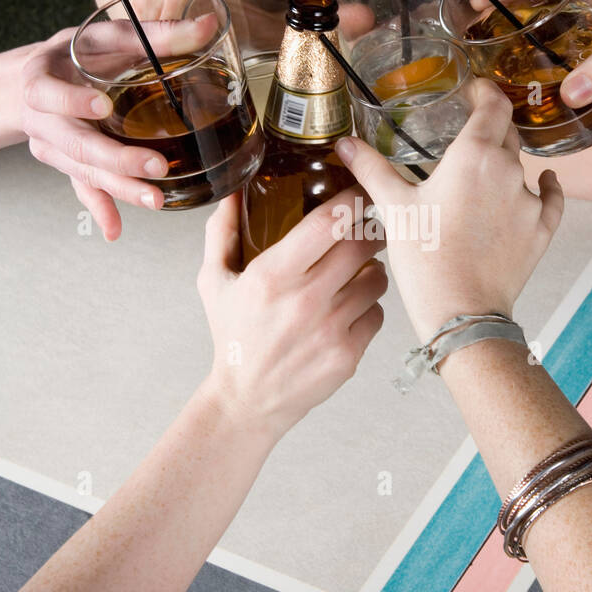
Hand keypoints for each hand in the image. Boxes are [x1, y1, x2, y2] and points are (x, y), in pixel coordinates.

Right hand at [20, 28, 169, 238]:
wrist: (44, 77)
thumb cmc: (79, 54)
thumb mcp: (109, 36)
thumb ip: (157, 33)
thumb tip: (208, 25)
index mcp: (42, 80)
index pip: (48, 93)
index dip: (71, 100)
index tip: (101, 104)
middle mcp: (43, 119)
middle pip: (76, 144)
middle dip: (116, 159)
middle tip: (154, 166)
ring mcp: (52, 147)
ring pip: (83, 171)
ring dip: (119, 188)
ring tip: (153, 199)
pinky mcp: (67, 165)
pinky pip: (82, 189)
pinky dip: (100, 209)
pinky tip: (115, 229)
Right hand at [198, 185, 387, 441]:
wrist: (246, 401)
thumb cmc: (232, 336)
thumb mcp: (214, 281)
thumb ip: (222, 232)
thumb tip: (232, 191)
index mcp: (272, 275)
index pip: (328, 223)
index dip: (351, 200)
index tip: (358, 193)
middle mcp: (304, 300)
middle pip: (361, 245)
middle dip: (371, 232)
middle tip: (369, 228)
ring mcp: (329, 329)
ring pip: (377, 280)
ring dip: (373, 271)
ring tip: (359, 272)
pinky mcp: (347, 355)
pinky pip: (378, 315)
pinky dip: (370, 308)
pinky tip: (352, 309)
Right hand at [333, 80, 562, 341]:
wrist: (461, 313)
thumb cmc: (426, 259)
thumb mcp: (394, 208)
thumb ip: (372, 168)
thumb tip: (345, 144)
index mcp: (474, 155)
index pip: (492, 105)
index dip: (485, 92)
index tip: (474, 91)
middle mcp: (509, 170)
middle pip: (506, 134)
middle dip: (490, 128)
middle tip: (468, 133)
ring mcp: (529, 201)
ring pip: (522, 168)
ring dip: (505, 164)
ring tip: (482, 174)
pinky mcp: (542, 229)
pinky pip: (550, 198)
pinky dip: (546, 187)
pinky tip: (543, 183)